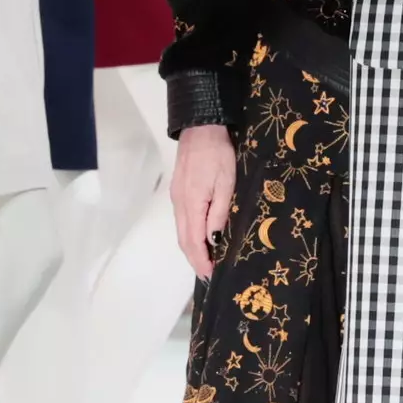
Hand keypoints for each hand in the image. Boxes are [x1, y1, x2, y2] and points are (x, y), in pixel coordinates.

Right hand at [172, 124, 235, 280]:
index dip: (201, 261)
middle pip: (184, 240)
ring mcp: (176, 197)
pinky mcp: (178, 191)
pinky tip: (200, 237)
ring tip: (207, 261)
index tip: (210, 277)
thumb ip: (219, 213)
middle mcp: (179, 204)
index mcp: (191, 204)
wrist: (200, 126)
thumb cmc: (218, 154)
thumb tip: (213, 241)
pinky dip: (190, 235)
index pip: (193, 242)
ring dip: (192, 248)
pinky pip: (182, 220)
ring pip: (181, 231)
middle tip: (209, 275)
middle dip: (195, 260)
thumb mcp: (226, 183)